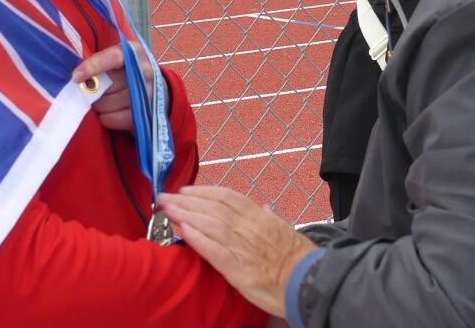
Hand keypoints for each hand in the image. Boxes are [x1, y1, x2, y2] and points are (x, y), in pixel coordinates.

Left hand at [71, 43, 153, 132]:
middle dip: (92, 91)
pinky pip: (112, 119)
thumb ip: (100, 62)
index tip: (76, 77)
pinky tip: (111, 112)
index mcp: (134, 52)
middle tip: (93, 91)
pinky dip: (106, 118)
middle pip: (106, 85)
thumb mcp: (118, 60)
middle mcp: (144, 70)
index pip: (113, 57)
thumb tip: (77, 78)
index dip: (93, 66)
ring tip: (104, 101)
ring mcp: (147, 93)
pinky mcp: (144, 114)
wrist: (156, 91)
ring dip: (99, 105)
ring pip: (106, 104)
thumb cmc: (127, 72)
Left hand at [158, 185, 317, 317]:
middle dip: (186, 201)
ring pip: (209, 223)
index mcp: (260, 216)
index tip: (185, 190)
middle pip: (212, 207)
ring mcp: (242, 246)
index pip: (227, 197)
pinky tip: (182, 230)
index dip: (203, 192)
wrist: (309, 283)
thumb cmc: (299, 259)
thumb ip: (270, 217)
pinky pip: (213, 249)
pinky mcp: (237, 268)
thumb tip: (264, 207)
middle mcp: (249, 226)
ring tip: (167, 210)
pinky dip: (197, 237)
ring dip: (185, 214)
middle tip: (165, 197)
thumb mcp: (286, 230)